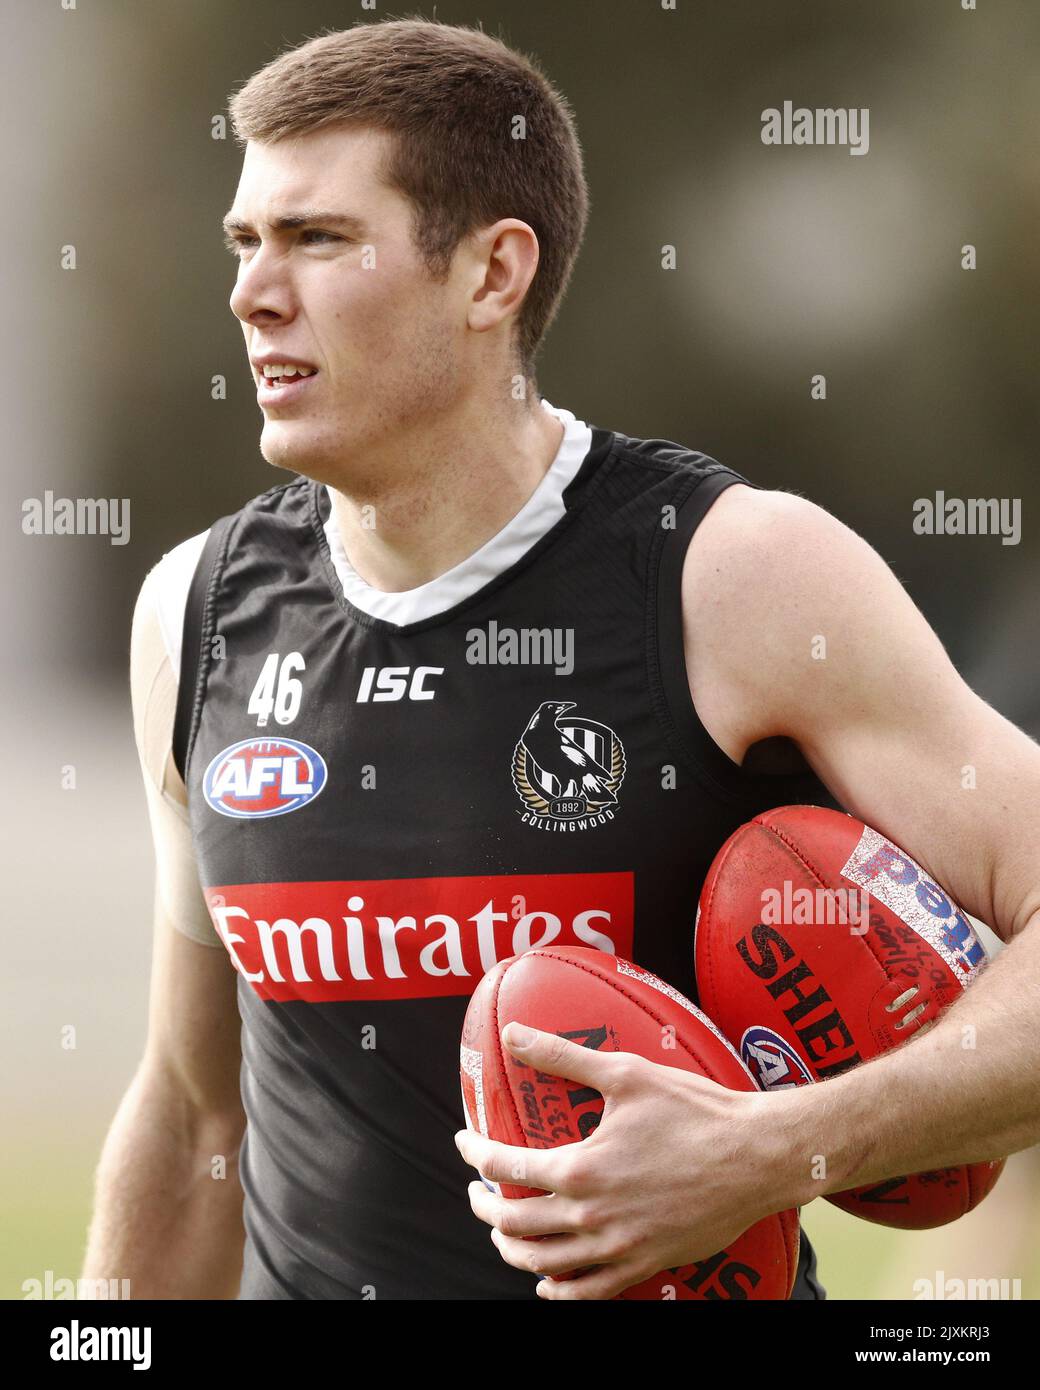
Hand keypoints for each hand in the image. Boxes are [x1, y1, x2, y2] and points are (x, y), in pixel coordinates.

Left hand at [454, 1022, 802, 1299]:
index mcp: (580, 1168)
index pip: (504, 1167)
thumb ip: (562, 1056)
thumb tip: (513, 1032)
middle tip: (476, 1192)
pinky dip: (559, 1290)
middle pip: (515, 1223)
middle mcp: (592, 1216)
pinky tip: (547, 1282)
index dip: (475, 1153)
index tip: (465, 1142)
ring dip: (512, 1250)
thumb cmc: (695, 1111)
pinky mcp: (645, 1264)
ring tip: (502, 1233)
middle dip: (484, 1208)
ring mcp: (618, 1247)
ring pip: (544, 1263)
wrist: (756, 1157)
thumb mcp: (624, 1073)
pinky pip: (589, 1291)